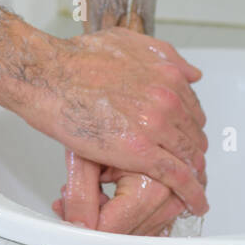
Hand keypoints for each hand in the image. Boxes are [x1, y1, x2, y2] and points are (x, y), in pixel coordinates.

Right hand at [49, 12, 206, 232]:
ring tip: (191, 187)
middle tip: (182, 162)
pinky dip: (190, 193)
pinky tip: (195, 203)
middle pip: (193, 135)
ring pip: (189, 157)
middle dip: (190, 150)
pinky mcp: (141, 151)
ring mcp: (156, 125)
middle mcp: (167, 99)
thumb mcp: (128, 41)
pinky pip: (177, 177)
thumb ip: (164, 55)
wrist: (49, 76)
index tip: (184, 137)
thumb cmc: (77, 59)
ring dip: (193, 173)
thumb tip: (189, 72)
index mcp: (166, 74)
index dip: (188, 126)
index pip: (193, 109)